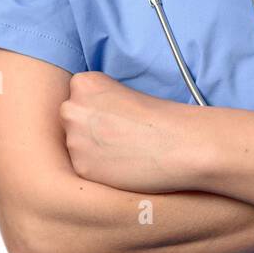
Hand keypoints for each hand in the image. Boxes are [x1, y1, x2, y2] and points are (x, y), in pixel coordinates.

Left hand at [60, 71, 207, 191]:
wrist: (181, 144)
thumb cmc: (163, 117)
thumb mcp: (124, 92)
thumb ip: (99, 101)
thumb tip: (88, 118)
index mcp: (84, 83)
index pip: (78, 95)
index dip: (98, 106)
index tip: (117, 114)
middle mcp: (72, 108)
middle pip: (71, 119)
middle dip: (89, 127)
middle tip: (119, 134)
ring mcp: (74, 140)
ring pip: (76, 145)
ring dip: (92, 149)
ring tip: (124, 150)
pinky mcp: (82, 168)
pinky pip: (85, 168)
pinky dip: (100, 169)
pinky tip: (123, 165)